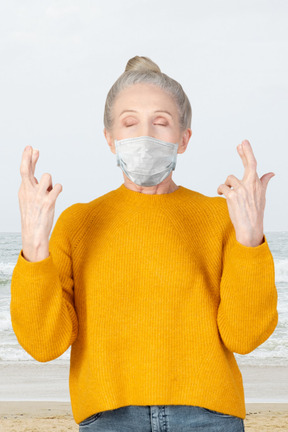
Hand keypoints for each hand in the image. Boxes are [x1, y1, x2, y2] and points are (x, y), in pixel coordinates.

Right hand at [18, 146, 62, 261]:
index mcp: (24, 190)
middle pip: (27, 170)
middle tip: (33, 148)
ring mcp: (37, 197)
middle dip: (29, 158)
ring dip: (51, 181)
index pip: (24, 171)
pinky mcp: (47, 203)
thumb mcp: (29, 200)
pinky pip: (57, 187)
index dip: (28, 158)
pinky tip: (56, 193)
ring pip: (47, 176)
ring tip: (49, 191)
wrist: (33, 233)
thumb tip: (39, 176)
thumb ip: (34, 187)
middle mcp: (28, 192)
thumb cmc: (34, 216)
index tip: (31, 148)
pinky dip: (58, 188)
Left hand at [217, 140, 274, 246]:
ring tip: (228, 192)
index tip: (244, 143)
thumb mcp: (261, 196)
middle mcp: (251, 185)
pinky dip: (220, 190)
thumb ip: (264, 182)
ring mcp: (242, 190)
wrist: (250, 228)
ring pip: (229, 179)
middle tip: (241, 144)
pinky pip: (222, 187)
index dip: (248, 153)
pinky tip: (221, 195)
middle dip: (244, 152)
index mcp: (257, 184)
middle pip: (248, 164)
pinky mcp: (232, 196)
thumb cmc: (254, 212)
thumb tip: (271, 173)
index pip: (254, 164)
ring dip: (226, 185)